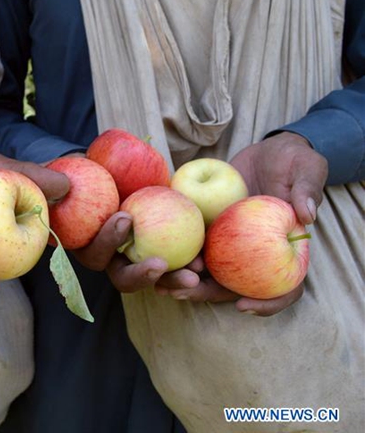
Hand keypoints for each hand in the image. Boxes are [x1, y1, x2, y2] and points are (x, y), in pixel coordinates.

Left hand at [146, 133, 320, 315]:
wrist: (268, 153)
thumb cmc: (293, 162)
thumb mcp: (306, 168)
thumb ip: (307, 189)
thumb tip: (305, 215)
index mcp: (287, 252)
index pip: (285, 290)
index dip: (267, 304)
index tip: (242, 305)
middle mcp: (257, 257)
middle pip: (234, 287)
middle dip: (207, 293)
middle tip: (184, 290)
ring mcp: (232, 247)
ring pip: (208, 274)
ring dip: (184, 280)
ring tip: (161, 282)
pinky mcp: (210, 233)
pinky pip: (192, 248)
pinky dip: (175, 256)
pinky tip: (152, 257)